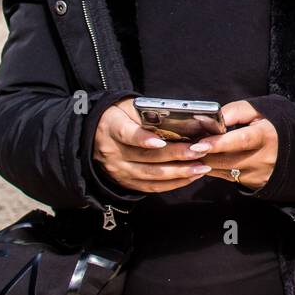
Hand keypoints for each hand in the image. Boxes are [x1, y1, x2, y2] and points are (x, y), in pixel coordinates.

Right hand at [93, 98, 210, 192]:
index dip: (143, 139)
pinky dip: (173, 184)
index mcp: (111, 128)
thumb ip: (146, 113)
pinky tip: (191, 177)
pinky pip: (151, 187)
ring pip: (151, 175)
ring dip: (179, 173)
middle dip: (176, 156)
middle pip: (146, 157)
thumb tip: (177, 118)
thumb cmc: (118, 116)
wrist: (93, 135)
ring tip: (201, 167)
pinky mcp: (125, 182)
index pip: (127, 134)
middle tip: (198, 152)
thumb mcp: (126, 107)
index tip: (161, 141)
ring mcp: (118, 170)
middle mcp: (113, 152)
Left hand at [190, 100, 278, 189]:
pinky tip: (208, 159)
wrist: (294, 147)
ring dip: (205, 162)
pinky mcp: (254, 183)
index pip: (240, 141)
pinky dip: (214, 168)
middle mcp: (264, 158)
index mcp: (266, 136)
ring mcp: (258, 174)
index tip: (198, 144)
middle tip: (186, 147)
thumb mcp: (259, 111)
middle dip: (203, 155)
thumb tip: (211, 118)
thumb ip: (235, 111)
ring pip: (223, 171)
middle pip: (226, 160)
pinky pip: (227, 177)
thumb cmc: (273, 124)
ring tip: (193, 152)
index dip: (218, 143)